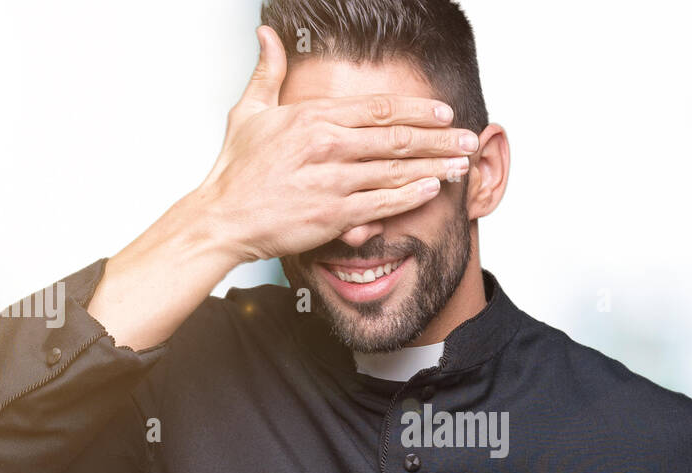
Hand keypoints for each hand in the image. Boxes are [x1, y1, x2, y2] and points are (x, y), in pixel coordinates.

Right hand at [196, 25, 478, 262]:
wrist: (222, 218)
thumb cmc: (235, 170)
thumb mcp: (249, 112)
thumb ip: (268, 72)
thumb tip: (268, 34)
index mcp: (313, 117)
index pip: (379, 108)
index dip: (417, 110)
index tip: (443, 112)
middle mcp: (327, 145)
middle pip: (397, 137)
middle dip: (440, 138)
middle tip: (469, 138)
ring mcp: (333, 181)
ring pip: (396, 170)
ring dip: (435, 167)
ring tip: (461, 164)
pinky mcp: (334, 215)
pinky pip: (382, 203)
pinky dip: (411, 195)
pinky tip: (433, 189)